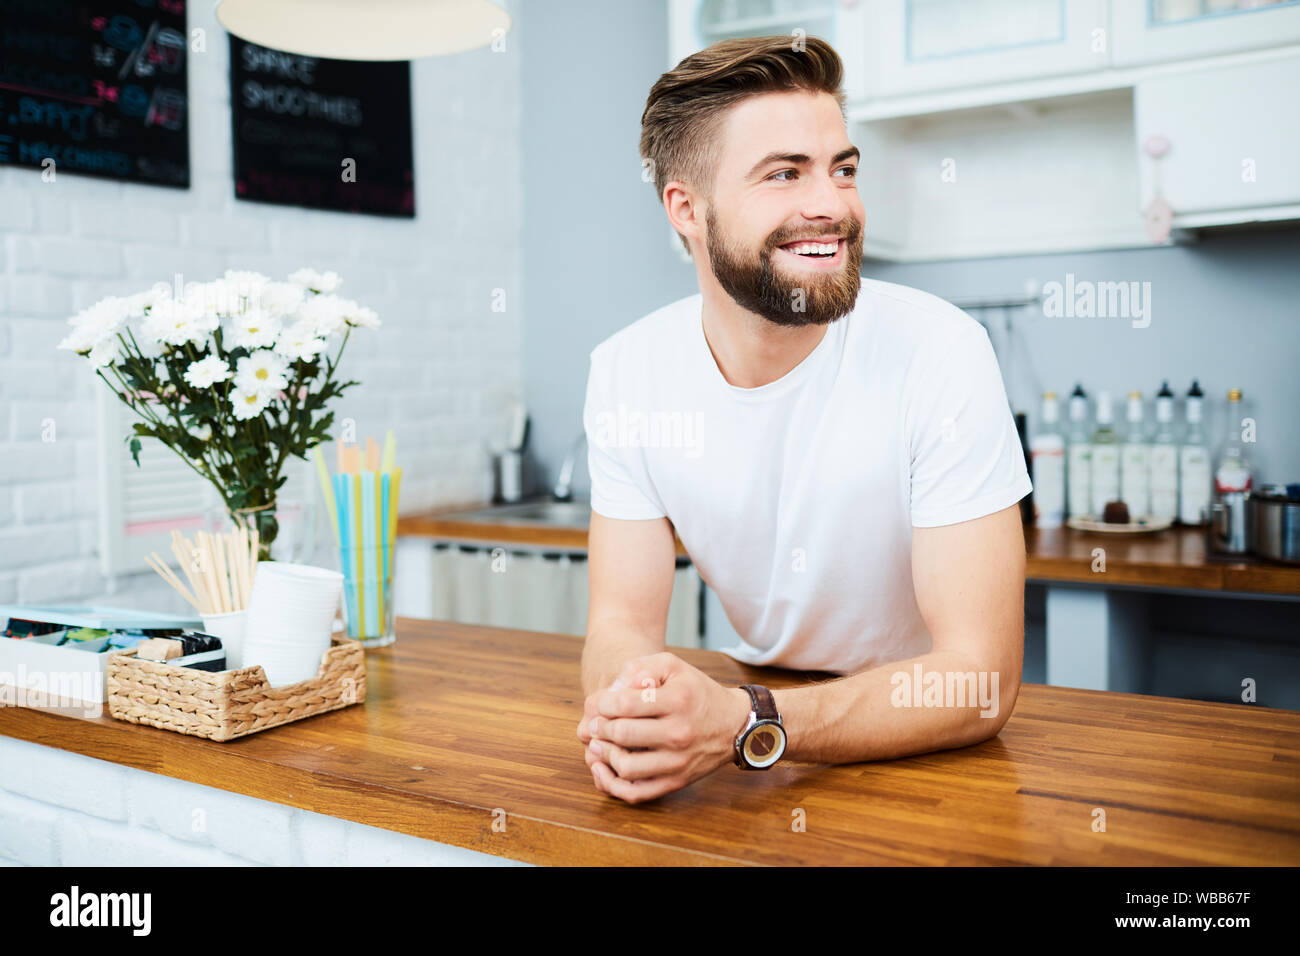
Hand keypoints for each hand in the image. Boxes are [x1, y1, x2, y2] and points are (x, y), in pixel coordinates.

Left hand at [581, 652, 751, 803]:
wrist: (733, 725)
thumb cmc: (696, 692)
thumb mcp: (673, 666)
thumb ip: (639, 668)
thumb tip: (612, 690)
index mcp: (678, 701)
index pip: (625, 704)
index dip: (603, 703)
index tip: (601, 703)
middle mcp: (679, 733)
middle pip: (622, 734)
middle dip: (599, 727)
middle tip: (595, 723)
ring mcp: (677, 762)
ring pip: (626, 766)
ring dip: (603, 754)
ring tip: (599, 743)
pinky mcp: (675, 782)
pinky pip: (636, 792)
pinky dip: (612, 783)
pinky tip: (603, 768)